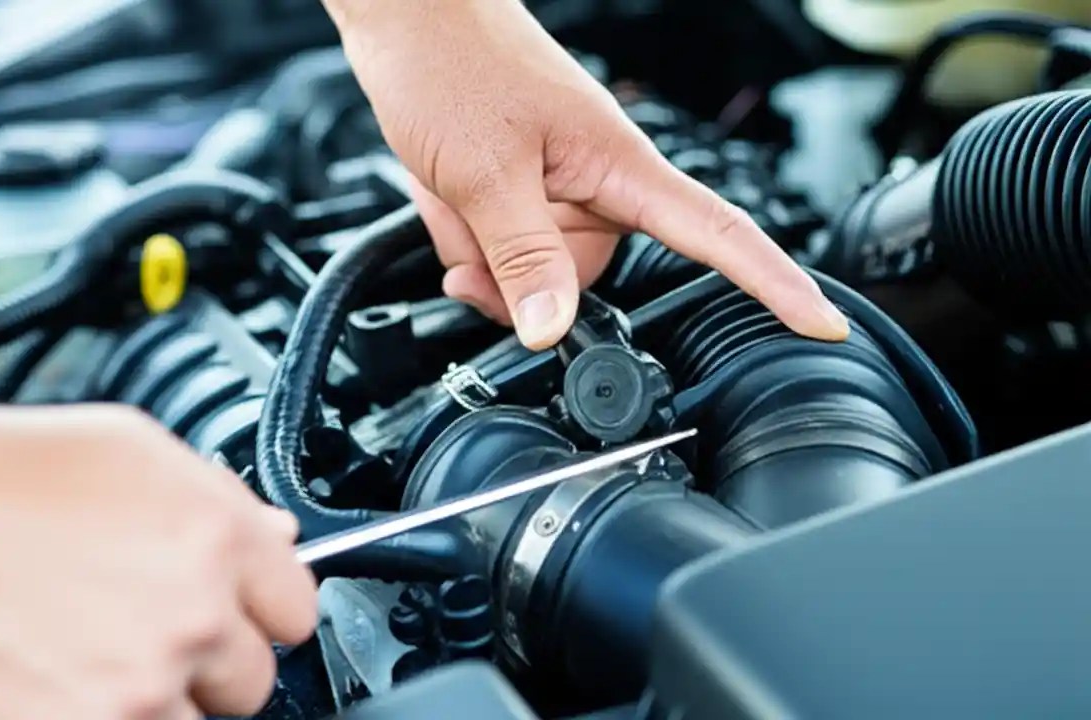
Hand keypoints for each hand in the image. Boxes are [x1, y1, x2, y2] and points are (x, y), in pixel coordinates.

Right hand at [0, 398, 316, 719]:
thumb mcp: (131, 452)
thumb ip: (218, 502)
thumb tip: (274, 537)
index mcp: (220, 537)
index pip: (298, 608)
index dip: (262, 610)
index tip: (236, 613)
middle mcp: (193, 615)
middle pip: (252, 676)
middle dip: (209, 660)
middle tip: (148, 632)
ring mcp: (141, 687)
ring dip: (159, 701)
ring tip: (92, 655)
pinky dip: (105, 717)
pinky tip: (63, 680)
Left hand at [325, 0, 849, 348]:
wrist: (406, 18)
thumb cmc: (453, 64)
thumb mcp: (485, 175)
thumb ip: (524, 257)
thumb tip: (553, 329)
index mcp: (620, 164)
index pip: (718, 234)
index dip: (773, 284)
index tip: (820, 322)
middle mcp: (598, 179)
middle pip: (591, 274)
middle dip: (523, 279)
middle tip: (474, 244)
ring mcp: (556, 185)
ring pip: (537, 269)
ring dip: (484, 255)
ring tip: (454, 201)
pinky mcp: (519, 188)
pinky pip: (502, 248)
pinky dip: (467, 237)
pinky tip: (446, 202)